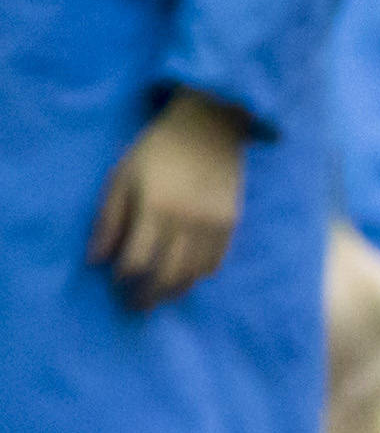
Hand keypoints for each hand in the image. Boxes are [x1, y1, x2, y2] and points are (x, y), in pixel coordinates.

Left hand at [88, 91, 251, 307]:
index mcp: (156, 208)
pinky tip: (184, 275)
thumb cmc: (156, 149)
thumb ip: (108, 219)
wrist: (209, 127)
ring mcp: (214, 225)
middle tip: (134, 305)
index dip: (122, 278)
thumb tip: (95, 259)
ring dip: (173, 291)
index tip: (114, 283)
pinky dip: (198, 276)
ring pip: (193, 275)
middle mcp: (187, 222)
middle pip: (167, 276)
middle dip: (148, 297)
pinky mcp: (231, 223)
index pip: (136, 261)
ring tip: (158, 295)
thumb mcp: (121, 177)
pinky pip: (215, 263)